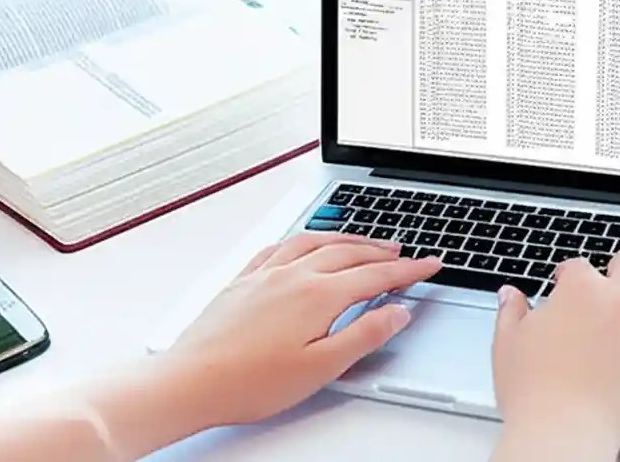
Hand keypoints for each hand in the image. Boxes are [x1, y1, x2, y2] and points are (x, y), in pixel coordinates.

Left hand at [163, 233, 441, 426]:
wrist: (189, 381)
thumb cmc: (249, 382)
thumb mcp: (322, 368)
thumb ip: (365, 336)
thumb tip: (397, 313)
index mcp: (318, 295)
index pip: (376, 275)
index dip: (409, 270)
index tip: (429, 264)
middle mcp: (293, 275)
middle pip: (350, 252)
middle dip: (382, 250)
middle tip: (405, 252)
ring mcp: (266, 274)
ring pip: (316, 241)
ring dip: (347, 238)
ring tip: (364, 241)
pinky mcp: (243, 280)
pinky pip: (281, 245)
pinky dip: (305, 238)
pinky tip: (305, 243)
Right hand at [491, 251, 619, 460]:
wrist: (565, 432)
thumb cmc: (535, 393)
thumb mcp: (508, 344)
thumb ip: (511, 312)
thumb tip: (510, 295)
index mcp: (579, 289)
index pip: (578, 266)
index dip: (569, 274)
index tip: (566, 284)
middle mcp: (618, 298)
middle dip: (618, 266)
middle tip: (615, 274)